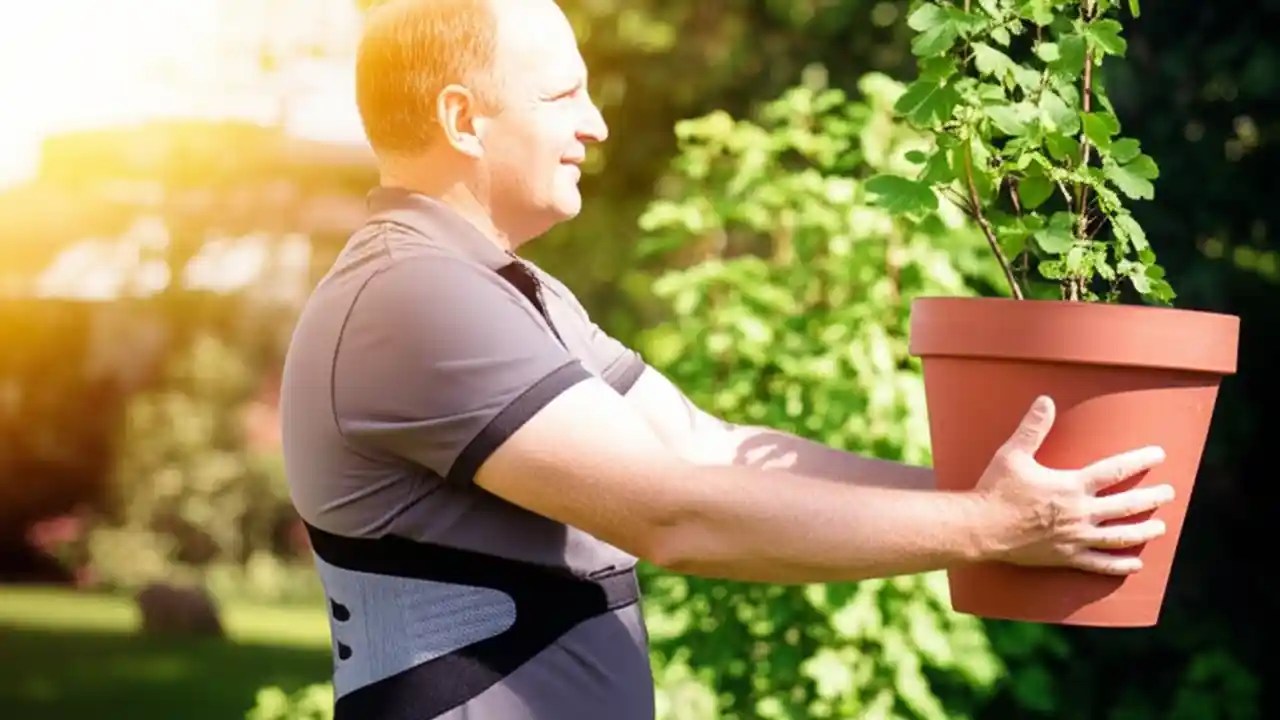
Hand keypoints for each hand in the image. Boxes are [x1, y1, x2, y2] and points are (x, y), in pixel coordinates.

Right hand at [976, 395, 1173, 575]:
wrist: (981, 529)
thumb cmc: (995, 490)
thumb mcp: (1013, 454)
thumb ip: (1033, 427)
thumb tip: (1046, 400)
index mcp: (1071, 486)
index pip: (1114, 471)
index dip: (1139, 461)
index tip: (1159, 455)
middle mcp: (1080, 513)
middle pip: (1126, 505)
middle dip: (1151, 497)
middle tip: (1169, 492)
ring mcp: (1075, 538)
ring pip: (1119, 537)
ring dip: (1143, 531)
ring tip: (1160, 526)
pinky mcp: (1065, 557)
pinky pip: (1099, 564)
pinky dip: (1119, 565)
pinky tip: (1135, 564)